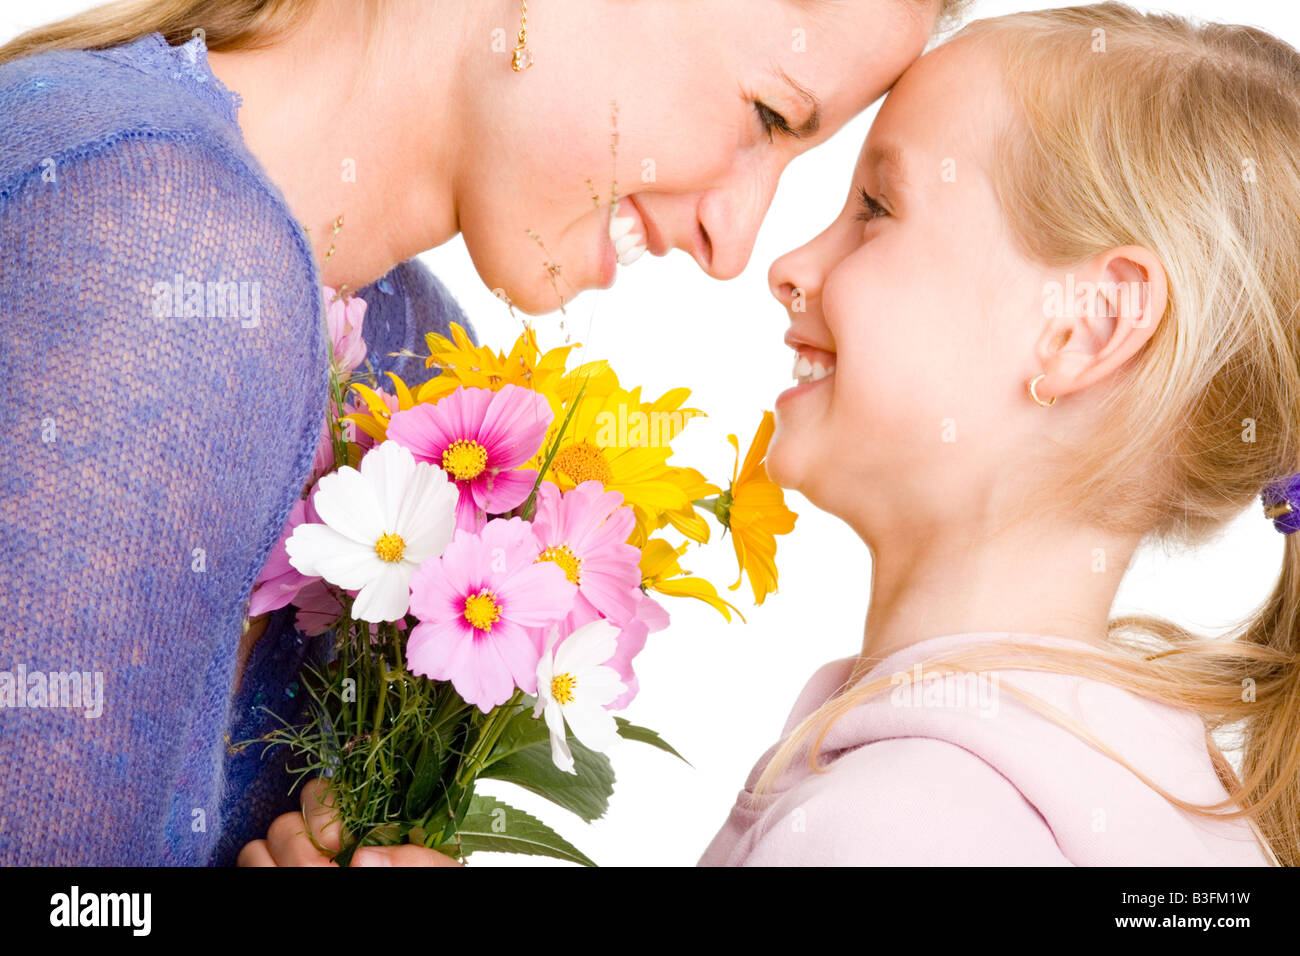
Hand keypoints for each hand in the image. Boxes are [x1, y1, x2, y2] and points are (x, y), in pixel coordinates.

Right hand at [237, 777, 463, 866]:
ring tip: (314, 879)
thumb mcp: (435, 872)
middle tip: (327, 870)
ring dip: (280, 864)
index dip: (326, 816)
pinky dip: (261, 872)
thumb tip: (361, 859)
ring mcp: (292, 866)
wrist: (425, 946)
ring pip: (256, 849)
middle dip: (301, 848)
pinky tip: (289, 883)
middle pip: (283, 823)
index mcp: (361, 827)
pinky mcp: (273, 882)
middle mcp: (320, 844)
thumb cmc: (428, 886)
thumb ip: (414, 859)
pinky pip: (244, 868)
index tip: (345, 845)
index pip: (319, 794)